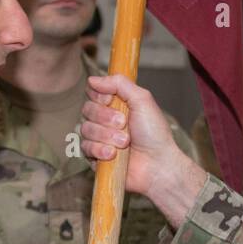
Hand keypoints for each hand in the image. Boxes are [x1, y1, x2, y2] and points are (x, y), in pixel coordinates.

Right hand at [82, 74, 206, 226]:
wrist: (157, 164)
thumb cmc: (154, 134)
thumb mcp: (142, 100)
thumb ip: (119, 83)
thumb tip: (93, 79)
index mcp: (116, 105)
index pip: (92, 92)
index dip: (98, 96)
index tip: (111, 100)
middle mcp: (105, 121)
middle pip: (87, 110)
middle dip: (106, 117)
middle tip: (124, 124)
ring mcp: (99, 139)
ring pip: (85, 129)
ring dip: (106, 135)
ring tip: (125, 143)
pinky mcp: (95, 157)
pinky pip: (85, 148)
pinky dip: (100, 150)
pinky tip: (113, 155)